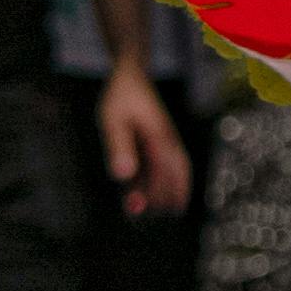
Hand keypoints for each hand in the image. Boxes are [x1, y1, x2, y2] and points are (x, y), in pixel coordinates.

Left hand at [96, 66, 189, 219]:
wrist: (130, 74)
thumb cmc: (121, 95)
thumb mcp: (113, 119)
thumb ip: (119, 146)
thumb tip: (123, 175)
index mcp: (159, 138)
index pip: (162, 173)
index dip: (152, 193)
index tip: (137, 209)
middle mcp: (167, 141)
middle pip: (176, 174)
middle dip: (168, 195)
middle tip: (161, 216)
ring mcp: (165, 141)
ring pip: (174, 170)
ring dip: (169, 190)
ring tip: (166, 210)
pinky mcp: (159, 141)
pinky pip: (165, 164)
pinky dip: (161, 179)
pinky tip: (148, 190)